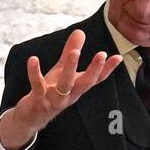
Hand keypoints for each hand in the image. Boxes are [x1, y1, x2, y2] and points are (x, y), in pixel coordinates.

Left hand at [0, 29, 124, 149]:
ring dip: (70, 69)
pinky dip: (34, 73)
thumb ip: (71, 51)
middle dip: (94, 69)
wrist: (31, 118)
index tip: (118, 57)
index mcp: (77, 88)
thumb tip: (80, 31)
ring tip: (74, 53)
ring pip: (65, 85)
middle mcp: (69, 95)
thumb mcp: (61, 71)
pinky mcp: (38, 101)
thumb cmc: (49, 93)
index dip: (107, 69)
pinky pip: (37, 85)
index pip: (96, 79)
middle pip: (85, 83)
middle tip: (102, 55)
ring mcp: (55, 99)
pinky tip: (33, 59)